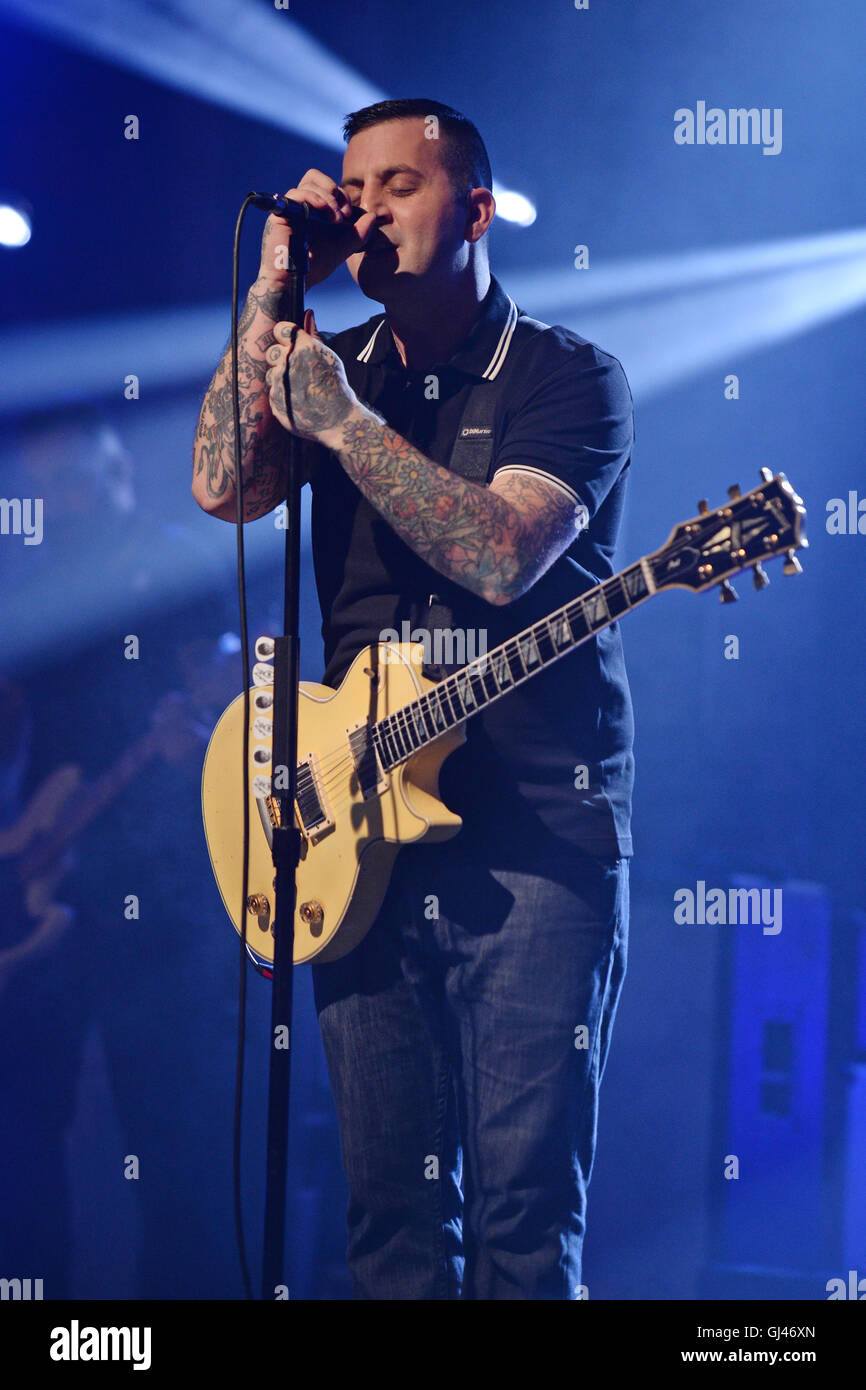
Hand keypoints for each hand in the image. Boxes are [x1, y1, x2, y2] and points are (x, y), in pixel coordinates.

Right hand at [257, 170, 378, 289]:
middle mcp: (300, 205)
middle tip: (344, 214)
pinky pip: (296, 193)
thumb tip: (372, 216)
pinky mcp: (280, 214)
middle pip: (314, 177)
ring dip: (327, 197)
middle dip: (334, 191)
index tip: (350, 215)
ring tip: (335, 218)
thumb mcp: (341, 249)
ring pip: (308, 183)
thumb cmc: (313, 267)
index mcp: (312, 209)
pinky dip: (313, 198)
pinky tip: (325, 212)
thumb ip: (357, 234)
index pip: (326, 186)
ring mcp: (290, 208)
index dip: (341, 194)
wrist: (293, 282)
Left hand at [265, 309, 358, 444]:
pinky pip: (273, 392)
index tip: (289, 344)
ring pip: (271, 373)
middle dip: (281, 359)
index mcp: (304, 347)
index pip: (280, 329)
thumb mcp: (329, 356)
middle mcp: (290, 362)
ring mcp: (281, 382)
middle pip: (272, 352)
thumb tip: (307, 313)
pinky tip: (297, 401)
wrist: (338, 420)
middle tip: (297, 371)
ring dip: (281, 379)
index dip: (284, 336)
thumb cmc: (336, 386)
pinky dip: (282, 396)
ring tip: (300, 389)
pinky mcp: (276, 400)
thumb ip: (313, 334)